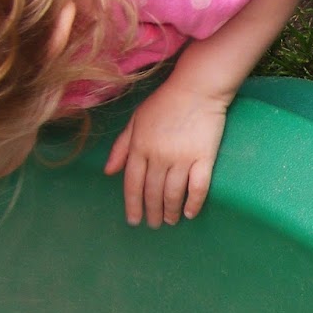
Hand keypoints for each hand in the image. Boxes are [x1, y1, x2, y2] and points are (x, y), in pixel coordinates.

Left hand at [104, 85, 228, 226]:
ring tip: (171, 220)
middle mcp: (158, 156)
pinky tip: (190, 213)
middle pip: (152, 192)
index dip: (132, 205)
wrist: (197, 88)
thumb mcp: (136, 120)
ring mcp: (182, 158)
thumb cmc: (164, 102)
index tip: (134, 220)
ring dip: (171, 211)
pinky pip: (198, 187)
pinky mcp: (204, 158)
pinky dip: (194, 203)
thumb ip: (122, 147)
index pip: (132, 184)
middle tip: (154, 224)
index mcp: (139, 146)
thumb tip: (109, 172)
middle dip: (152, 212)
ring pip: (173, 193)